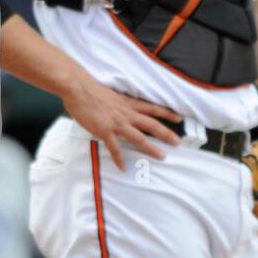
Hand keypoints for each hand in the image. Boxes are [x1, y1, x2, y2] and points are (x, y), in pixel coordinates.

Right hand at [62, 75, 181, 170]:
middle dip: (166, 134)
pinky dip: (119, 159)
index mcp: (128, 104)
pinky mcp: (105, 131)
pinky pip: (115, 148)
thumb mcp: (112, 95)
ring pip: (139, 138)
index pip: (152, 108)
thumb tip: (122, 110)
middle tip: (178, 142)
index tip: (179, 117)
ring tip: (162, 156)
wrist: (79, 90)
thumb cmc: (92, 90)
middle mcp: (127, 114)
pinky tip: (123, 167)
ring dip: (151, 148)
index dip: (167, 113)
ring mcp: (117, 123)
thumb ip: (119, 104)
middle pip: (151, 124)